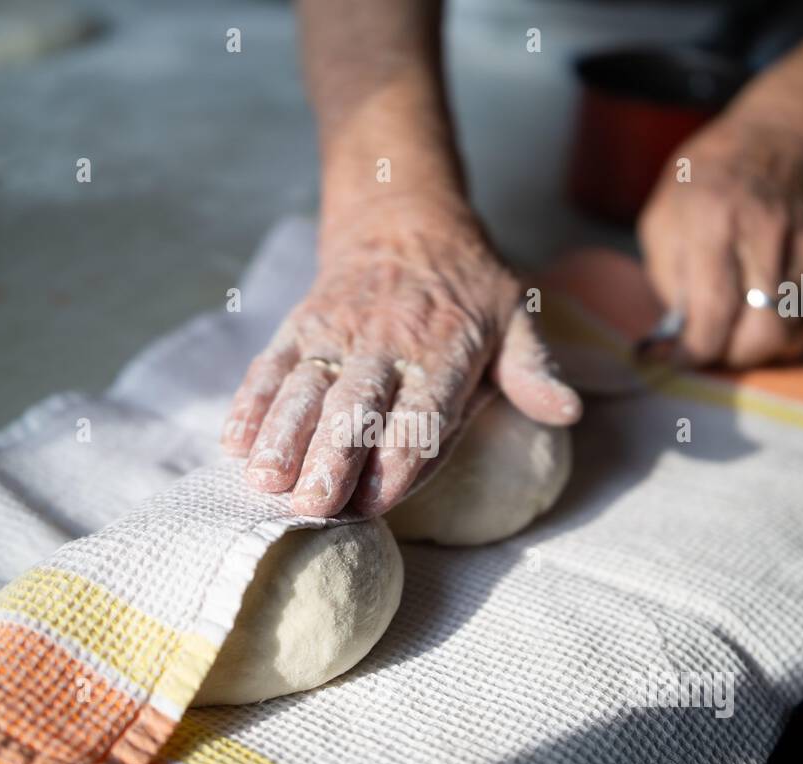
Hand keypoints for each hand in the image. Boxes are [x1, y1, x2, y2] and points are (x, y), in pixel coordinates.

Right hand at [222, 195, 581, 516]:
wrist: (402, 218)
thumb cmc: (468, 286)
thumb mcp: (516, 315)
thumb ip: (533, 369)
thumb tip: (568, 411)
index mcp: (445, 348)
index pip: (423, 409)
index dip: (401, 454)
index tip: (379, 497)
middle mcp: (387, 343)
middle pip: (355, 406)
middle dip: (332, 456)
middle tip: (312, 505)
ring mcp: (337, 334)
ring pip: (305, 388)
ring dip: (282, 436)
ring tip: (263, 481)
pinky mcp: (300, 327)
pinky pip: (272, 365)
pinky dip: (250, 402)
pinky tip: (234, 443)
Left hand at [637, 118, 802, 366]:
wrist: (774, 140)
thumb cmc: (703, 186)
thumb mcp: (661, 221)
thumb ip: (667, 281)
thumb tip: (677, 339)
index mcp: (714, 221)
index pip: (715, 308)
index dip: (696, 350)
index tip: (679, 361)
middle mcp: (769, 230)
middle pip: (766, 329)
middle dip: (734, 357)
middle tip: (714, 350)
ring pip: (797, 330)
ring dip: (764, 347)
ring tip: (740, 331)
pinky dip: (799, 333)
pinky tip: (774, 319)